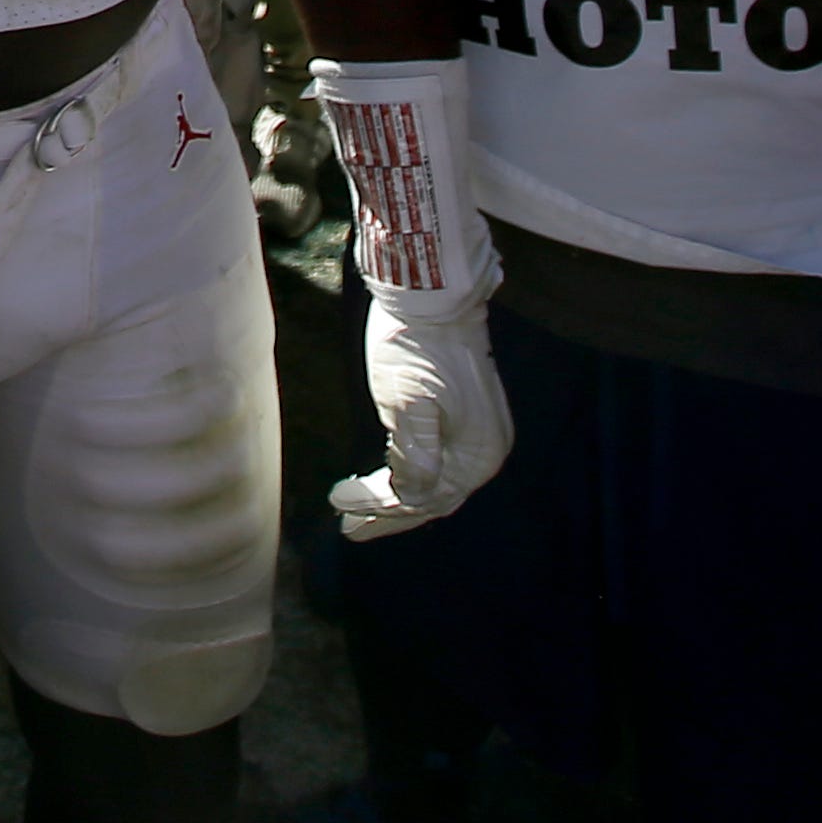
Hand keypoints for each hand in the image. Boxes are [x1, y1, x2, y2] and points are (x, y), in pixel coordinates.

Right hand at [312, 59, 510, 536]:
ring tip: (343, 512)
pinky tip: (361, 481)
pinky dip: (385, 476)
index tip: (355, 523)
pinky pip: (413, 460)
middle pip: (427, 499)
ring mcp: (457, 431)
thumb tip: (410, 497)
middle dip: (386, 517)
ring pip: (418, 483)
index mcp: (477, 446)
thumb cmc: (424, 340)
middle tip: (348, 529)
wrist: (427, 293)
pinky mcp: (435, 413)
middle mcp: (474, 446)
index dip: (395, 517)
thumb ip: (419, 452)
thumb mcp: (418, 402)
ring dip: (381, 502)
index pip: (435, 500)